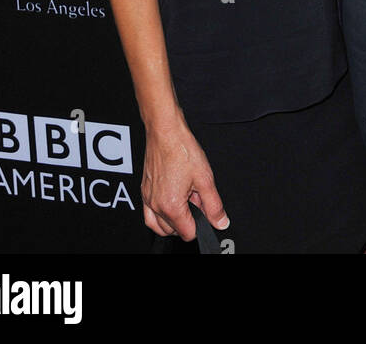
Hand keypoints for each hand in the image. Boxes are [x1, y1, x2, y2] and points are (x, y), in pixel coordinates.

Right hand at [142, 123, 229, 240]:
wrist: (165, 131)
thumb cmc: (182, 150)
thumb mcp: (205, 178)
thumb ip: (214, 205)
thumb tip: (221, 222)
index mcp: (171, 206)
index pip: (188, 233)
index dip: (201, 225)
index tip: (205, 211)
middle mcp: (156, 206)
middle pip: (173, 231)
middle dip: (187, 220)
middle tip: (196, 200)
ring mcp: (148, 198)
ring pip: (158, 226)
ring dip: (172, 222)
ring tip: (185, 202)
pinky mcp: (144, 190)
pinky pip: (148, 214)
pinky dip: (158, 216)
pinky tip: (170, 201)